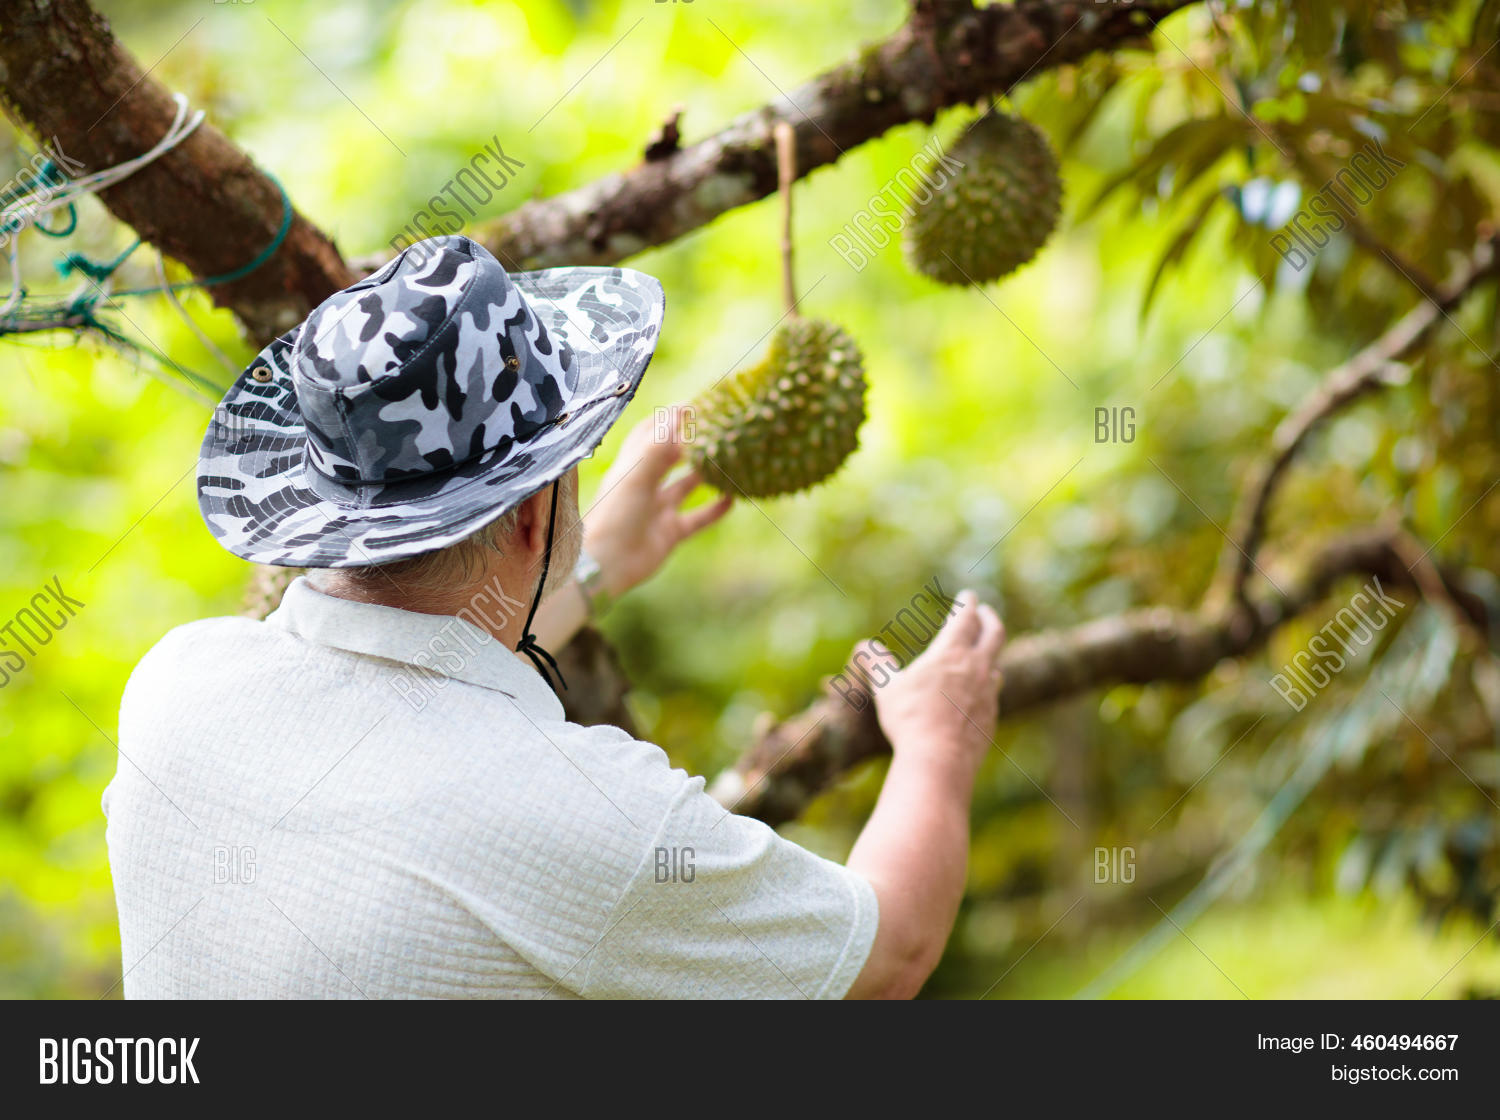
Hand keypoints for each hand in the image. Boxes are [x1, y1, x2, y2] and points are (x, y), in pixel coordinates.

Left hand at [583, 405, 732, 596]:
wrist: (606, 565)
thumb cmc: (615, 515)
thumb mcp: (637, 476)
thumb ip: (660, 446)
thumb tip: (680, 413)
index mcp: (631, 466)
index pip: (651, 432)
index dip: (671, 418)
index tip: (697, 406)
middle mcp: (644, 484)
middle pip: (671, 455)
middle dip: (692, 442)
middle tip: (720, 428)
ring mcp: (658, 508)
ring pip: (687, 485)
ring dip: (706, 474)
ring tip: (731, 459)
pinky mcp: (669, 532)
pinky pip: (697, 518)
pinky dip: (714, 509)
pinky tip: (733, 499)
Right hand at [859, 590, 1003, 774]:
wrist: (939, 759)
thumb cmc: (909, 718)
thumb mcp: (886, 687)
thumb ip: (877, 663)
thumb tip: (863, 646)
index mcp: (951, 652)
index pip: (965, 617)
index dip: (967, 603)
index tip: (968, 595)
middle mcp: (976, 667)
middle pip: (994, 633)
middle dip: (990, 618)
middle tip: (985, 611)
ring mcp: (988, 692)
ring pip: (996, 664)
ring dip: (989, 653)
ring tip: (982, 652)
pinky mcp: (991, 716)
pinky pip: (993, 693)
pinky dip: (987, 684)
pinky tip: (980, 691)